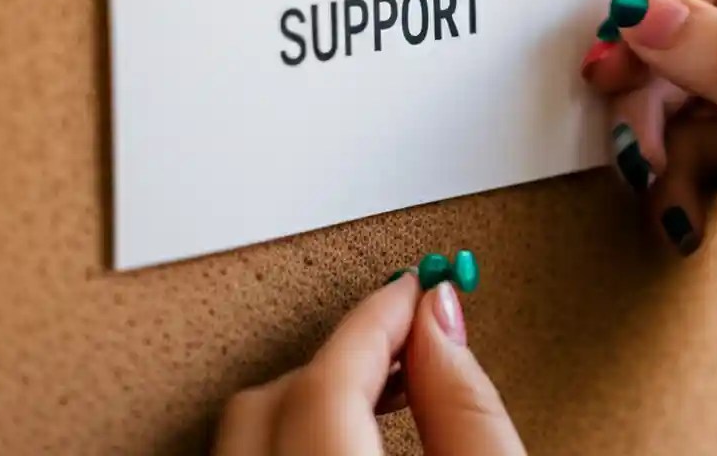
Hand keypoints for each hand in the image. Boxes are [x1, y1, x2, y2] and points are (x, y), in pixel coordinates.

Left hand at [214, 276, 524, 455]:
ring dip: (314, 389)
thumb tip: (438, 319)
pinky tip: (348, 431)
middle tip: (412, 332)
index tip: (418, 286)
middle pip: (276, 396)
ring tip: (387, 382)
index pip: (329, 379)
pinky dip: (293, 428)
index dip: (379, 317)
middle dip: (345, 354)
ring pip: (250, 427)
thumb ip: (466, 406)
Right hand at [584, 0, 716, 454]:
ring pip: (690, 70)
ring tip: (648, 165)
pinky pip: (688, 128)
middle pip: (715, 9)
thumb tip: (646, 9)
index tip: (640, 29)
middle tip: (612, 89)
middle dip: (664, 58)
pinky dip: (671, 162)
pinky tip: (682, 205)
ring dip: (656, 116)